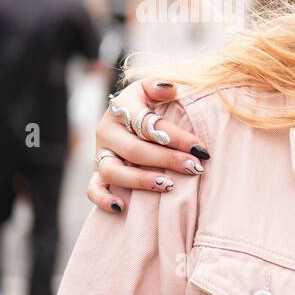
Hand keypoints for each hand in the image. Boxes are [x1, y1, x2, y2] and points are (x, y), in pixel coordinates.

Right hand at [87, 79, 210, 213]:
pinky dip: (104, 199)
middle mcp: (107, 130)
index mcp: (122, 107)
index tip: (201, 149)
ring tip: (167, 185)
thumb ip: (159, 87)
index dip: (176, 137)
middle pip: (134, 149)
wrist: (130, 118)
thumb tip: (171, 89)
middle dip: (167, 159)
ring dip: (140, 180)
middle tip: (194, 167)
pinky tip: (122, 207)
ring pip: (113, 170)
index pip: (148, 125)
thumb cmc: (151, 104)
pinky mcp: (97, 172)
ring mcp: (100, 153)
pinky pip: (93, 188)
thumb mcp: (152, 90)